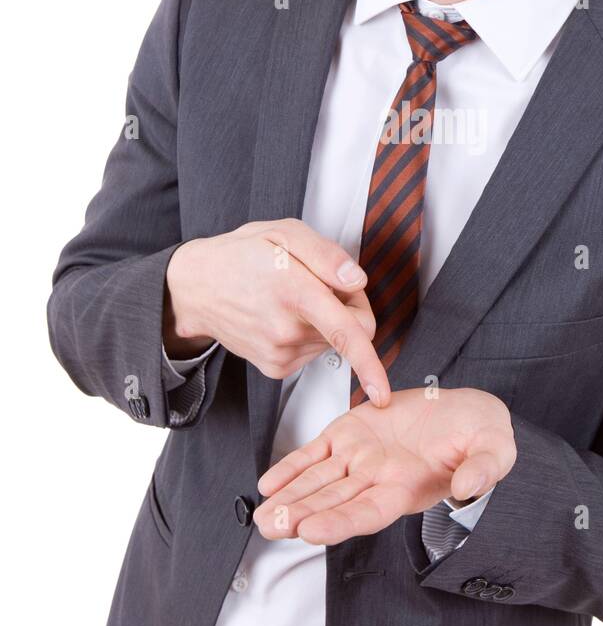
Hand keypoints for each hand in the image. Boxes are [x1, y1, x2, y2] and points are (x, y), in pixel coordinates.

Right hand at [162, 218, 390, 405]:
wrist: (197, 288)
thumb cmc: (241, 256)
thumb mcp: (284, 233)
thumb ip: (326, 254)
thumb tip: (356, 280)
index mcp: (294, 292)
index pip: (345, 333)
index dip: (370, 363)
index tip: (382, 392)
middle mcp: (287, 330)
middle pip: (353, 329)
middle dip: (350, 306)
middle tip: (324, 283)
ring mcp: (280, 353)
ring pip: (333, 341)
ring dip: (327, 320)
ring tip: (294, 296)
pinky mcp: (276, 367)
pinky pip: (314, 351)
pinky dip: (309, 334)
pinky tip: (283, 315)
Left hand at [253, 386, 515, 544]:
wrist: (467, 409)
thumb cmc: (483, 435)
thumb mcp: (495, 449)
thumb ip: (484, 469)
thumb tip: (468, 488)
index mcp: (408, 489)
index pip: (369, 512)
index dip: (340, 522)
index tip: (311, 532)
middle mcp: (378, 479)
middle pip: (334, 502)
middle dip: (301, 515)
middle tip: (270, 525)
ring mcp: (361, 457)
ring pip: (319, 480)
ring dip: (289, 496)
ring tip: (262, 511)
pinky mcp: (351, 431)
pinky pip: (315, 452)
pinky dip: (291, 467)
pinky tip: (268, 484)